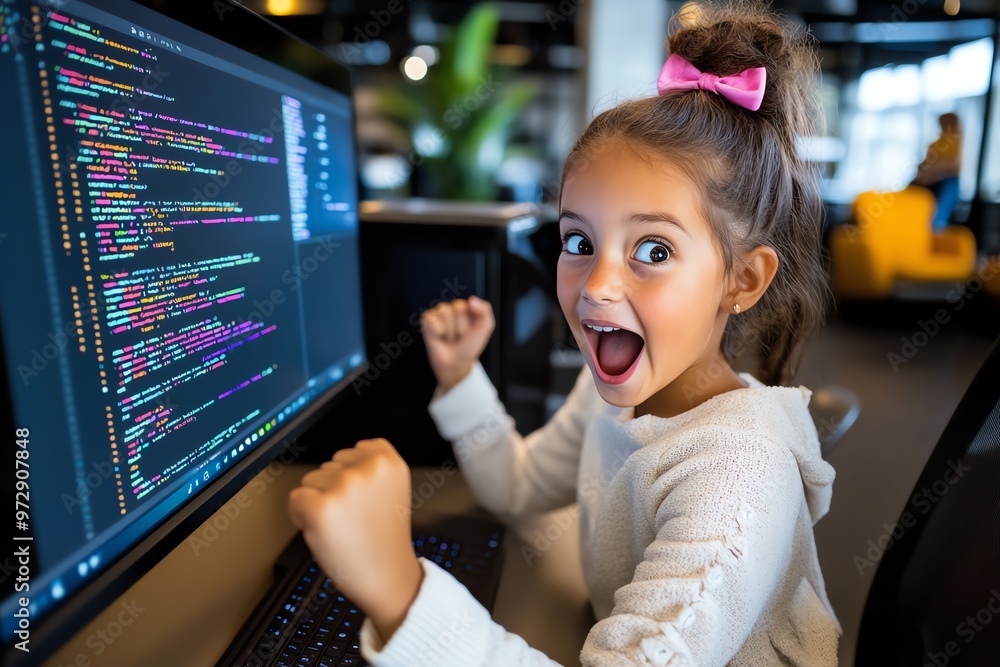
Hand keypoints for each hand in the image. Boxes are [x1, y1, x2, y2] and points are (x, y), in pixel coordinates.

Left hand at [288, 439, 421, 641]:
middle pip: (330, 464)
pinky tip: (324, 530)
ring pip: (311, 480)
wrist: (386, 577)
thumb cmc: (383, 539)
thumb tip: (339, 462)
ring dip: (319, 501)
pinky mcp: (321, 507)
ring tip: (343, 525)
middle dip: (335, 488)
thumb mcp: (392, 490)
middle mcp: (369, 470)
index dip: (354, 473)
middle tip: (354, 517)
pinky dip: (301, 516)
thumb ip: (372, 468)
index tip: (365, 496)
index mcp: (390, 463)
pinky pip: (296, 499)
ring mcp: (344, 487)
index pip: (359, 448)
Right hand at [420, 296, 494, 391]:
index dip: (469, 322)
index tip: (470, 332)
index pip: (468, 305)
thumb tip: (471, 299)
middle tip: (459, 337)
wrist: (456, 363)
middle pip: (456, 308)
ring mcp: (438, 313)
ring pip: (444, 313)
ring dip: (449, 331)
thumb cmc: (469, 345)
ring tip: (450, 337)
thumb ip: (485, 310)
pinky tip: (439, 337)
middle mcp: (452, 308)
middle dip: (460, 327)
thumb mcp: (485, 328)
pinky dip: (437, 331)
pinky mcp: (427, 320)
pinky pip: (431, 319)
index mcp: (466, 307)